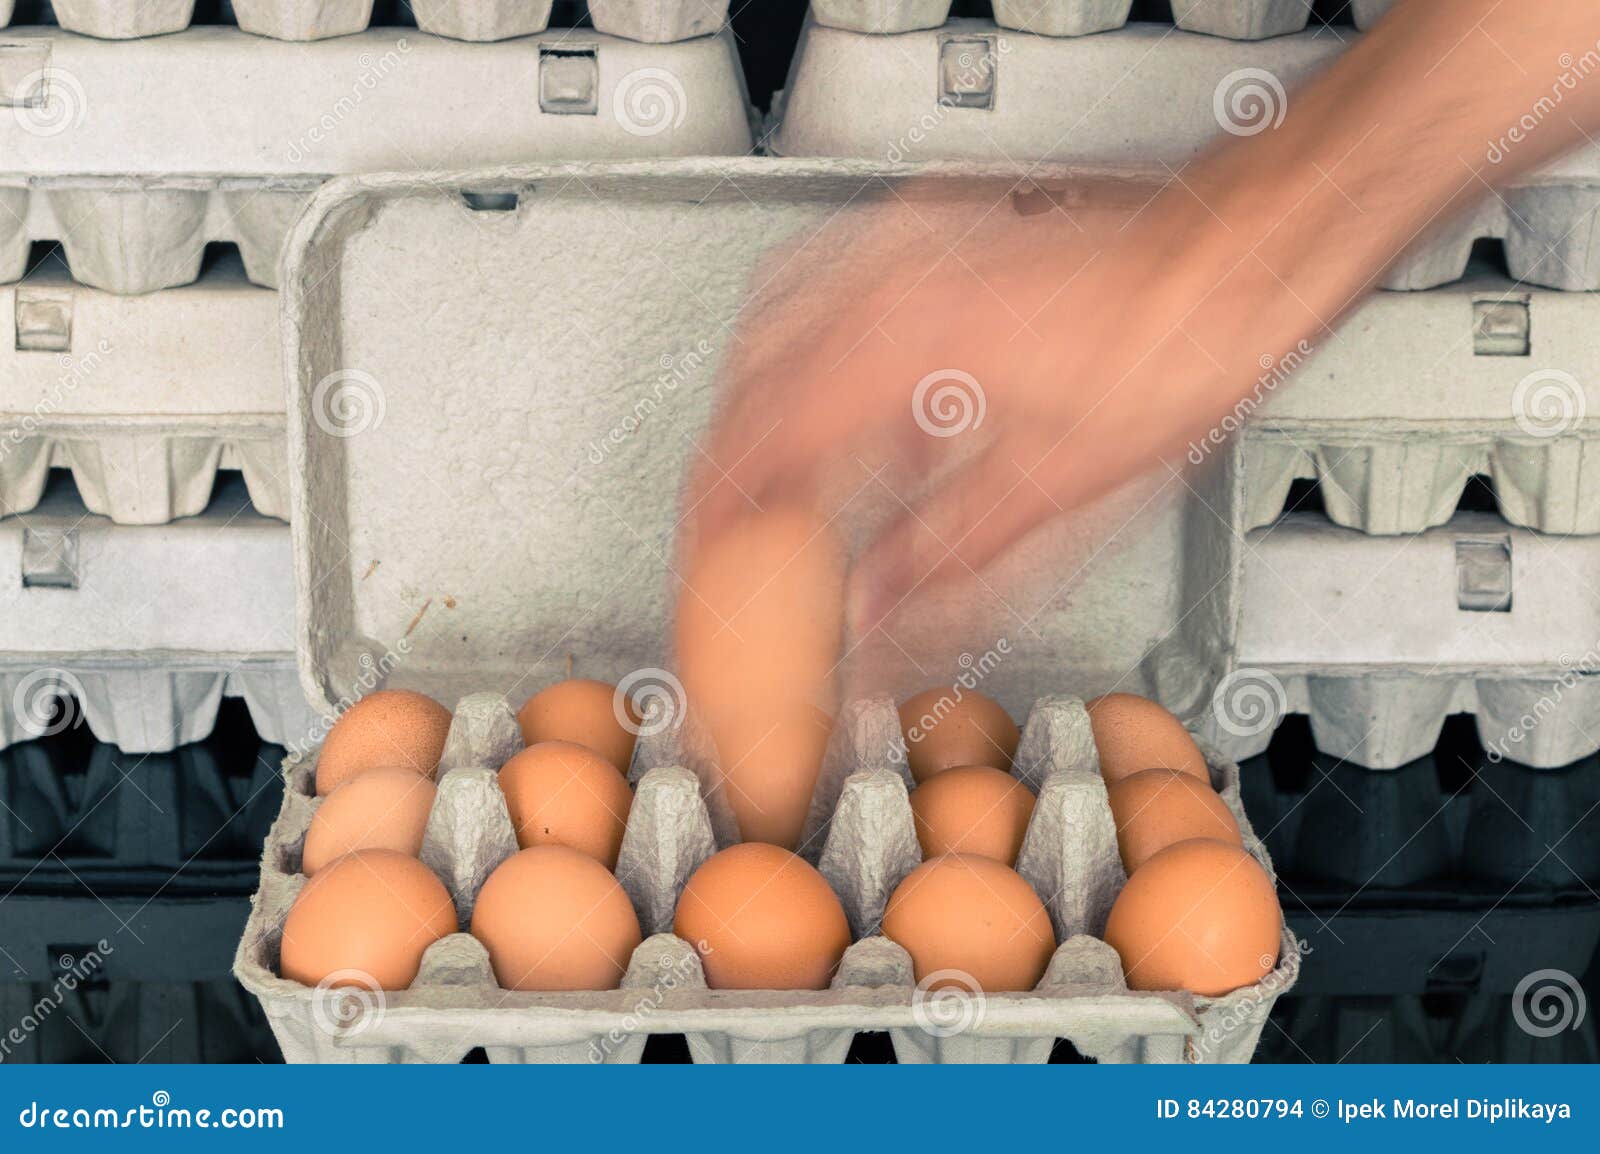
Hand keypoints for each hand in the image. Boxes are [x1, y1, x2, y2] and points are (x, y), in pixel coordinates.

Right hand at [686, 173, 1328, 629]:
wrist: (1242, 252)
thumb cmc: (1177, 347)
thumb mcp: (1052, 486)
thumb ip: (939, 562)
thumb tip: (872, 620)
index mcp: (899, 344)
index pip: (760, 443)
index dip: (723, 520)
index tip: (712, 570)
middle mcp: (887, 277)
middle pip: (747, 379)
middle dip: (727, 466)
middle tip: (732, 535)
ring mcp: (907, 241)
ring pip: (773, 321)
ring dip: (756, 404)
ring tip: (772, 477)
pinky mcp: (938, 228)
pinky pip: (827, 283)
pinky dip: (808, 351)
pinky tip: (845, 396)